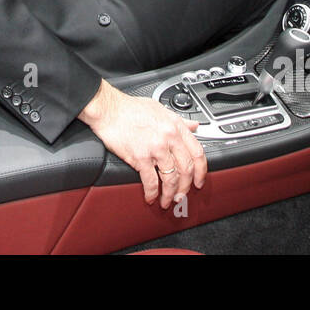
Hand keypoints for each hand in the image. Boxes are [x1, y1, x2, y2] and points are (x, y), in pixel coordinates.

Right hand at [78, 81, 206, 207]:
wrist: (108, 109)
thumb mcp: (161, 109)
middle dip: (185, 187)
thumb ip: (179, 121)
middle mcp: (169, 137)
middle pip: (186, 169)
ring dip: (170, 194)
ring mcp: (155, 148)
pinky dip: (152, 193)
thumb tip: (193, 126)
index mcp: (175, 126)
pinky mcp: (140, 157)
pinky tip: (150, 197)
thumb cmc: (130, 108)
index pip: (197, 153)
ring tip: (167, 201)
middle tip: (181, 195)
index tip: (199, 180)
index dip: (201, 171)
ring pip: (171, 178)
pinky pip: (151, 181)